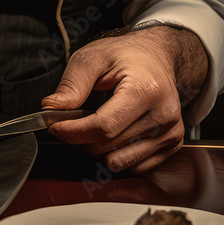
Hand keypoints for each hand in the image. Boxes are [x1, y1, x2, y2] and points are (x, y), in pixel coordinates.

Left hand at [42, 26, 207, 173]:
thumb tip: (51, 109)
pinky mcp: (172, 146)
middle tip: (75, 119)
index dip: (72, 131)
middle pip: (107, 147)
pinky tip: (114, 134)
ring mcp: (171, 134)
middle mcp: (164, 116)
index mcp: (146, 90)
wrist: (156, 57)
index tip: (55, 125)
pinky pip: (133, 167)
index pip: (103, 127)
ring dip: (98, 149)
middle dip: (81, 138)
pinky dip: (115, 154)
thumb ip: (71, 85)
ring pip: (118, 162)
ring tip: (96, 125)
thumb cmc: (124, 56)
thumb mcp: (91, 58)